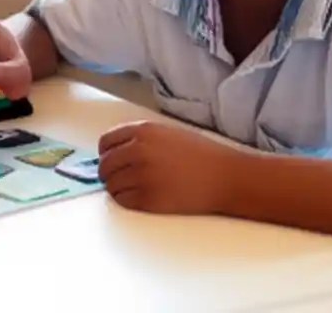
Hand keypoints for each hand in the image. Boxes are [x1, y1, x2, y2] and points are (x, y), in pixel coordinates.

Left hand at [98, 121, 242, 214]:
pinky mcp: (149, 198)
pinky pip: (123, 201)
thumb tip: (115, 152)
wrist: (225, 177)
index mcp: (143, 131)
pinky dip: (127, 200)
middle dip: (110, 173)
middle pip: (105, 165)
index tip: (111, 161)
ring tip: (134, 189)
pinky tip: (141, 197)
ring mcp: (142, 175)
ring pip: (111, 185)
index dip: (106, 154)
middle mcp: (138, 151)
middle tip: (121, 179)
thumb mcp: (167, 134)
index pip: (105, 143)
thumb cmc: (201, 155)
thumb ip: (140, 139)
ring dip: (118, 188)